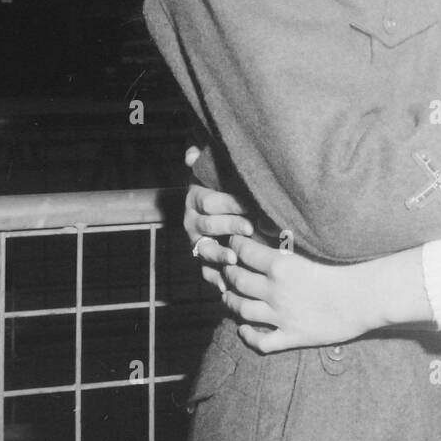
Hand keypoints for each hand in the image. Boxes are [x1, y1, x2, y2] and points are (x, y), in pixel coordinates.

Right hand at [183, 145, 255, 295]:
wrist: (220, 208)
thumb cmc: (225, 185)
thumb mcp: (216, 169)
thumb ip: (204, 160)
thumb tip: (191, 153)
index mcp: (195, 198)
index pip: (209, 201)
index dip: (228, 203)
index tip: (248, 205)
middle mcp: (192, 221)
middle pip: (208, 225)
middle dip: (230, 226)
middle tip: (249, 228)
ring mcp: (196, 242)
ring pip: (205, 250)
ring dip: (220, 255)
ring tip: (235, 258)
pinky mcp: (203, 261)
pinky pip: (206, 273)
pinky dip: (216, 280)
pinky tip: (227, 287)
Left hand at [221, 235, 380, 354]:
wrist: (366, 296)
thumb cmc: (345, 267)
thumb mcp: (313, 250)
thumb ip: (288, 245)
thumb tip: (269, 234)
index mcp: (280, 266)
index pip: (243, 252)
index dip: (234, 245)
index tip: (233, 243)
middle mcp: (275, 291)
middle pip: (237, 281)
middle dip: (228, 273)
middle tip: (228, 269)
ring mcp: (282, 317)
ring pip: (242, 310)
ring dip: (231, 303)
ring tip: (229, 297)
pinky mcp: (292, 336)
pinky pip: (261, 341)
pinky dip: (249, 336)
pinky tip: (245, 330)